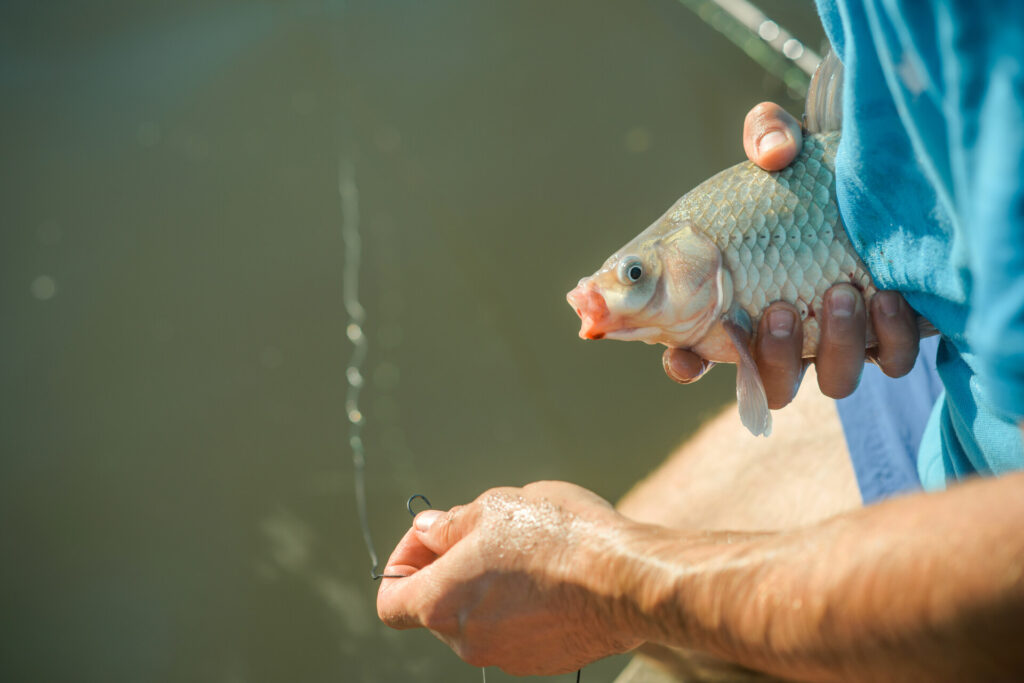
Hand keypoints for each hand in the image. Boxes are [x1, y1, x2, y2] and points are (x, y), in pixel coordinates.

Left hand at [376, 482, 643, 674]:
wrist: (628, 580)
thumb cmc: (559, 536)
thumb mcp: (495, 507)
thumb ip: (450, 525)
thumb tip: (428, 530)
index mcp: (442, 602)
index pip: (390, 599)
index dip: (402, 562)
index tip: (432, 537)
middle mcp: (466, 641)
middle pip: (436, 606)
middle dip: (451, 566)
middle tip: (487, 530)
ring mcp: (505, 656)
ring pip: (478, 617)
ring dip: (488, 584)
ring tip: (528, 548)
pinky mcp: (541, 661)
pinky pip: (514, 629)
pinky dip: (519, 605)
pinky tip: (551, 574)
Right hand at [663, 102, 920, 406]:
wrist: (888, 180)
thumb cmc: (818, 168)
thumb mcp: (785, 141)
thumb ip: (767, 134)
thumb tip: (774, 154)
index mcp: (740, 303)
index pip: (697, 355)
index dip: (686, 365)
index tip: (684, 357)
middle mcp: (789, 335)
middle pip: (771, 383)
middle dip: (773, 357)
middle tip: (779, 308)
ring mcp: (840, 341)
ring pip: (833, 381)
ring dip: (833, 347)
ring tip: (840, 291)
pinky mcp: (891, 334)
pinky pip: (889, 360)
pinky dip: (887, 338)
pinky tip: (886, 294)